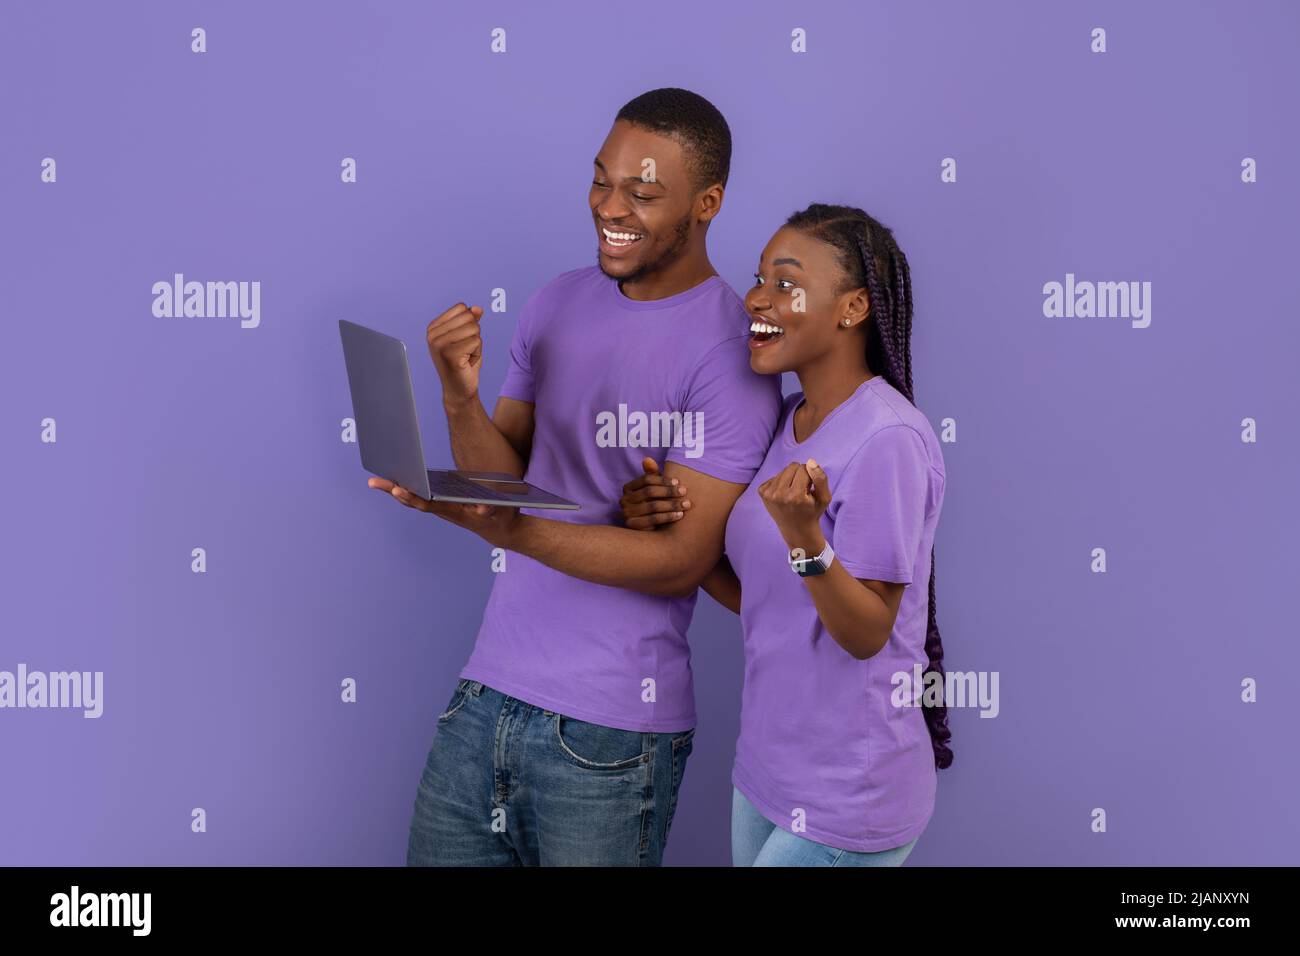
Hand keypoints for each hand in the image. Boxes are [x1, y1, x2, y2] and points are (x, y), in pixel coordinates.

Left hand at [368, 476, 519, 547]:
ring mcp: (440, 507)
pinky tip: (395, 480)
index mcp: (453, 511)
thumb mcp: (499, 513)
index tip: (398, 490)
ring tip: (375, 481)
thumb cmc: (500, 518)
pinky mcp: (442, 503)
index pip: (428, 504)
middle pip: (413, 500)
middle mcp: (442, 510)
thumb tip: (482, 509)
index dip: (413, 497)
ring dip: (395, 490)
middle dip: (394, 491)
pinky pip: (420, 495)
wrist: (499, 529)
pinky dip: (406, 488)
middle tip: (373, 482)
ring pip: (414, 498)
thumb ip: (490, 510)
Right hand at [426, 302, 484, 402]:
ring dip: (476, 344)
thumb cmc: (463, 363)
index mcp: (433, 327)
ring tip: (465, 356)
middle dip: (474, 334)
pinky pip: (476, 341)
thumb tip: (477, 308)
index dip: (468, 324)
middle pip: (469, 317)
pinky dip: (477, 353)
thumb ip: (470, 321)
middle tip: (465, 350)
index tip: (461, 341)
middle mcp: (433, 334)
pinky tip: (467, 362)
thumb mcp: (466, 337)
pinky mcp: (450, 354)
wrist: (459, 389)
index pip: (461, 307)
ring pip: (474, 329)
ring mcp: (439, 344)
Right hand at [619, 456, 690, 529]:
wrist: (650, 529)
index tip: (678, 482)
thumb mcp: (653, 488)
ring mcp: (627, 514)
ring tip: (686, 504)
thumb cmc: (653, 504)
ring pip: (653, 506)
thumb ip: (651, 474)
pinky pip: (653, 519)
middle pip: (649, 492)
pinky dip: (668, 516)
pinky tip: (679, 515)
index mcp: (627, 488)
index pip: (646, 479)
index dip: (663, 480)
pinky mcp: (633, 526)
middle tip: (684, 492)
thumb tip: (647, 458)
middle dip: (669, 492)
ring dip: (672, 504)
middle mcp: (624, 500)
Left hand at [758, 458, 830, 549]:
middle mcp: (780, 495)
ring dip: (790, 478)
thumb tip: (810, 461)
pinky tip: (784, 494)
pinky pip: (774, 476)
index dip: (810, 475)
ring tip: (793, 492)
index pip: (804, 468)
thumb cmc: (812, 512)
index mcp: (796, 496)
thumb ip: (821, 479)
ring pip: (783, 470)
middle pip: (792, 466)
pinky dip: (781, 482)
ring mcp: (768, 494)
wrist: (796, 529)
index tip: (810, 487)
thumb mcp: (824, 498)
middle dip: (799, 474)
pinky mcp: (762, 493)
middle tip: (802, 489)